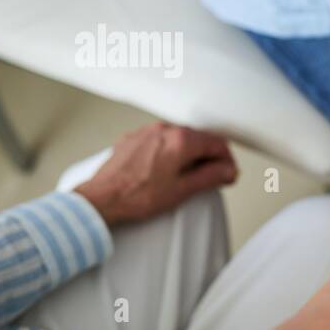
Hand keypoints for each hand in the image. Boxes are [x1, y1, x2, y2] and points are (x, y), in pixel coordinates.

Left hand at [75, 123, 237, 227]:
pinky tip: (165, 171)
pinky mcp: (133, 139)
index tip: (227, 173)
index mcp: (181, 140)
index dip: (226, 160)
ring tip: (186, 177)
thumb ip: (211, 176)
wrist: (101, 199)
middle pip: (199, 138)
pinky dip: (169, 152)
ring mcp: (147, 132)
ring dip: (189, 154)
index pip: (217, 143)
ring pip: (179, 138)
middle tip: (212, 177)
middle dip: (209, 157)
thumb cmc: (135, 196)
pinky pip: (160, 140)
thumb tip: (227, 171)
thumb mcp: (183, 190)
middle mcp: (164, 130)